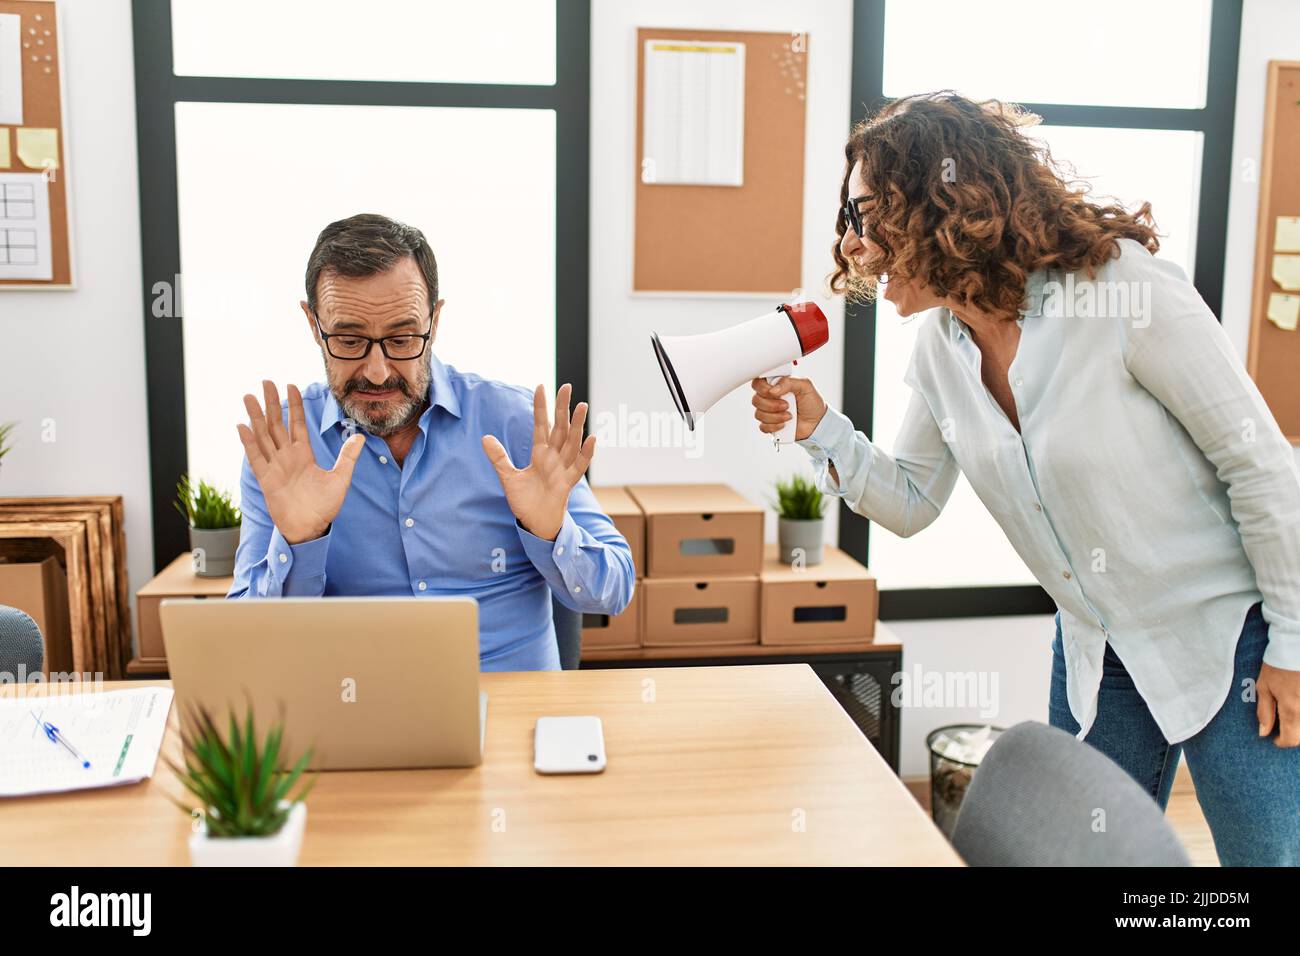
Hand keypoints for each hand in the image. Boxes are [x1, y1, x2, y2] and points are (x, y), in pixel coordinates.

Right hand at [236, 381, 363, 544]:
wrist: (311, 529)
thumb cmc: (324, 507)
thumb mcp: (340, 478)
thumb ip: (347, 457)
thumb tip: (359, 437)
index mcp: (303, 454)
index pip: (296, 424)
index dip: (294, 405)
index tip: (291, 386)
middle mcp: (287, 457)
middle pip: (276, 424)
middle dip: (270, 403)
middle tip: (265, 382)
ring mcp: (275, 466)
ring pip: (263, 436)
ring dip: (255, 416)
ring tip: (248, 396)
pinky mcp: (266, 479)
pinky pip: (256, 457)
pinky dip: (249, 442)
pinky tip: (242, 426)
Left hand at [482, 383, 594, 540]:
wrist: (535, 523)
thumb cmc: (525, 500)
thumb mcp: (508, 477)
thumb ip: (499, 457)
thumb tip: (485, 437)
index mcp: (540, 453)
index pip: (541, 425)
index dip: (540, 407)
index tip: (541, 386)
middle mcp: (554, 457)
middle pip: (560, 428)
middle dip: (563, 408)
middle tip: (567, 386)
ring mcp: (562, 468)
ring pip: (572, 442)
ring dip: (577, 425)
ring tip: (582, 406)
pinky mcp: (567, 483)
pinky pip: (579, 466)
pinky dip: (586, 453)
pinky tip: (591, 439)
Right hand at [751, 376, 827, 441]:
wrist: (817, 422)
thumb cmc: (811, 402)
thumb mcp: (805, 386)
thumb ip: (788, 382)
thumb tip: (773, 390)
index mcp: (775, 385)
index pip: (758, 383)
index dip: (762, 388)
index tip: (774, 393)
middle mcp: (769, 398)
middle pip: (756, 400)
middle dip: (771, 404)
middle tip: (787, 405)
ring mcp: (768, 412)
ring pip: (758, 414)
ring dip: (775, 416)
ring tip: (789, 415)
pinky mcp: (769, 425)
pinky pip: (763, 426)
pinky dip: (774, 426)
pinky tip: (785, 424)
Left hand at [1256, 662, 1299, 747]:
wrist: (1297, 646)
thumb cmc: (1278, 665)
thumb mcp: (1264, 686)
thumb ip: (1265, 712)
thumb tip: (1263, 733)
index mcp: (1293, 710)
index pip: (1291, 739)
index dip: (1282, 742)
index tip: (1276, 739)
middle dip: (1295, 736)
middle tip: (1285, 727)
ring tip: (1293, 714)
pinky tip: (1298, 701)